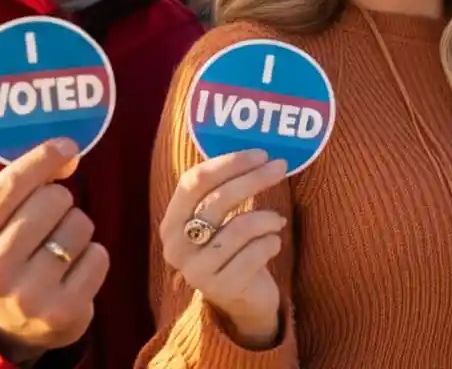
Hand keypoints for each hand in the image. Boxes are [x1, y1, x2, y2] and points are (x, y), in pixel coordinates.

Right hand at [0, 139, 108, 362]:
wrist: (14, 328)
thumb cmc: (10, 259)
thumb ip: (23, 187)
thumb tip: (67, 151)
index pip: (9, 186)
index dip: (43, 158)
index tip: (66, 146)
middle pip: (53, 200)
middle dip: (61, 202)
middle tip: (51, 222)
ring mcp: (28, 294)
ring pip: (80, 225)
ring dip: (78, 230)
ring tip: (60, 251)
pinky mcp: (64, 310)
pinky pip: (99, 255)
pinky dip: (93, 257)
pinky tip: (74, 272)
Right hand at [159, 150, 287, 348]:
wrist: (241, 299)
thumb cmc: (233, 248)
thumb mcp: (220, 218)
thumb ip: (225, 188)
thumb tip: (259, 152)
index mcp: (171, 222)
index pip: (194, 181)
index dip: (228, 163)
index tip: (260, 153)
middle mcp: (177, 247)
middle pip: (218, 200)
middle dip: (254, 179)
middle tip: (280, 167)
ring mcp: (197, 271)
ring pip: (240, 227)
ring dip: (267, 218)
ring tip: (277, 220)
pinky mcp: (222, 288)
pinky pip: (256, 253)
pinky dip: (272, 242)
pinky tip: (273, 243)